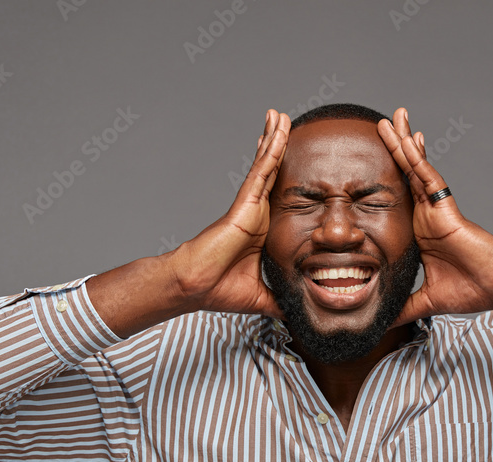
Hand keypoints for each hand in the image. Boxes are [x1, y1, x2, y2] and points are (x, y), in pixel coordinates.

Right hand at [170, 109, 289, 317]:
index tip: (292, 157)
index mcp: (260, 229)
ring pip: (267, 165)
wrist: (198, 287)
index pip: (276, 194)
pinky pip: (263, 170)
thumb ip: (279, 301)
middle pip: (270, 172)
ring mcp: (249, 205)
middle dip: (276, 146)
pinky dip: (272, 148)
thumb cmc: (220, 290)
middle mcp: (255, 213)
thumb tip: (294, 315)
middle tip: (285, 121)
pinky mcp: (246, 204)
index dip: (282, 173)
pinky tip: (279, 128)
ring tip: (282, 115)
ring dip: (275, 138)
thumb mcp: (262, 297)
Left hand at [377, 108, 492, 325]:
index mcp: (420, 231)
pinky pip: (428, 178)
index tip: (367, 162)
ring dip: (402, 143)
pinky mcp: (445, 208)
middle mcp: (426, 215)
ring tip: (390, 118)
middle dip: (393, 148)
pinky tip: (408, 138)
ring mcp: (436, 208)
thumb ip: (402, 307)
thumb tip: (380, 321)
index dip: (385, 178)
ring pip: (415, 169)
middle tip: (378, 124)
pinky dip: (417, 158)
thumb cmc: (470, 290)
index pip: (398, 197)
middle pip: (405, 174)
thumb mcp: (424, 301)